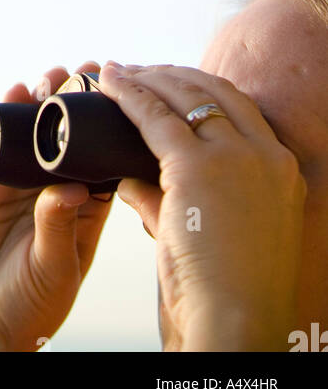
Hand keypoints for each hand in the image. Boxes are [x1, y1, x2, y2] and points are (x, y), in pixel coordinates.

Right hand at [0, 64, 113, 351]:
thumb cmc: (28, 306)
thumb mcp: (56, 269)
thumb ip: (60, 227)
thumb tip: (73, 187)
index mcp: (80, 206)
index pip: (98, 157)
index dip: (107, 127)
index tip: (121, 97)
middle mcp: (47, 186)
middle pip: (63, 134)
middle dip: (72, 101)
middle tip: (85, 72)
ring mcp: (11, 181)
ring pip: (27, 131)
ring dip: (38, 100)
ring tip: (52, 77)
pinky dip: (0, 116)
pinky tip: (12, 95)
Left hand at [98, 62, 306, 351]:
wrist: (236, 318)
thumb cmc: (224, 288)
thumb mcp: (212, 231)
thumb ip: (169, 199)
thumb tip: (128, 179)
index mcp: (280, 168)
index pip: (239, 108)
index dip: (201, 88)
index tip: (170, 83)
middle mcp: (265, 154)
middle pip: (213, 91)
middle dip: (172, 75)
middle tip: (138, 70)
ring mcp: (235, 156)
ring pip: (184, 95)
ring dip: (147, 77)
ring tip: (118, 72)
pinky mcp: (197, 166)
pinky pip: (154, 115)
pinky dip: (128, 93)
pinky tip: (108, 82)